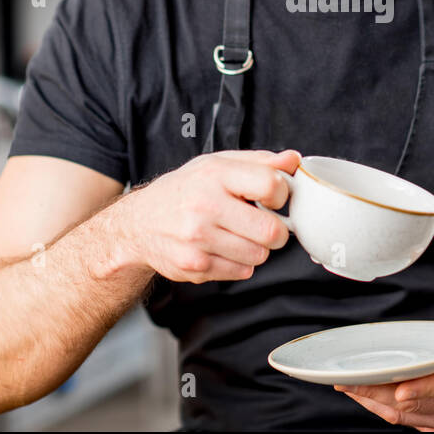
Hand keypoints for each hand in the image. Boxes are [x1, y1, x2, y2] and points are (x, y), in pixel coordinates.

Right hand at [110, 149, 298, 282]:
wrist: (139, 223)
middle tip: (264, 224)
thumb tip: (294, 161)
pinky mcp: (194, 266)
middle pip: (272, 231)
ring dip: (257, 248)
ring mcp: (198, 239)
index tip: (273, 199)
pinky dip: (240, 264)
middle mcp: (204, 206)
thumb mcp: (217, 165)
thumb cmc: (184, 190)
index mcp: (215, 174)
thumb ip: (259, 162)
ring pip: (260, 255)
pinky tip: (222, 249)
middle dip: (276, 231)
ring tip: (238, 235)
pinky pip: (242, 272)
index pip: (271, 185)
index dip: (282, 194)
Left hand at [336, 305, 433, 430]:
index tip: (399, 389)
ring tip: (347, 384)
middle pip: (418, 403)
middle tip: (350, 379)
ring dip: (373, 402)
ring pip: (405, 415)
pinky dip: (380, 408)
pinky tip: (361, 394)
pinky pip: (404, 420)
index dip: (424, 388)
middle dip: (381, 393)